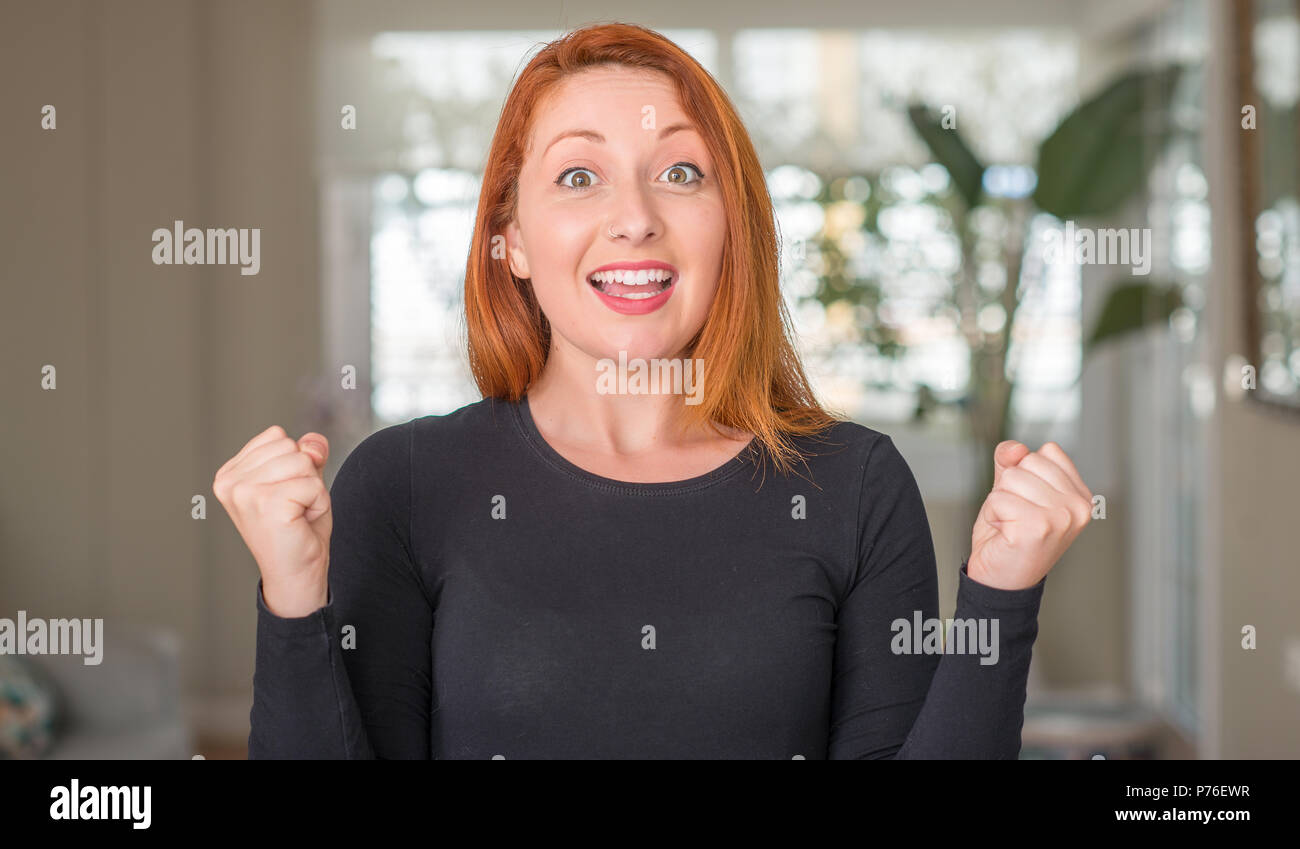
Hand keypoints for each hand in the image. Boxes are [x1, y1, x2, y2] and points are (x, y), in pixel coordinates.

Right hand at [213, 426, 331, 616]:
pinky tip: (302, 522)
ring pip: (303, 462)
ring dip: (313, 490)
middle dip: (306, 477)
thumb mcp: (303, 479)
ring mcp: (244, 492)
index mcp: (229, 473)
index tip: (285, 496)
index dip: (295, 464)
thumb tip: (313, 444)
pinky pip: (313, 484)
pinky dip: (318, 502)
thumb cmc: (298, 528)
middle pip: (291, 447)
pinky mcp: (267, 504)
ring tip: (297, 514)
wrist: (297, 575)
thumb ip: (308, 452)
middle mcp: (229, 481)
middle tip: (294, 508)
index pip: (277, 436)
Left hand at [967, 440, 1092, 590]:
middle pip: (1028, 461)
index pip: (1047, 451)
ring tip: (1010, 526)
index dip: (1025, 472)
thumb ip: (1012, 462)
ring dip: (999, 502)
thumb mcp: (1012, 490)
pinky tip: (1005, 534)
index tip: (1029, 502)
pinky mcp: (1038, 527)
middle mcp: (1079, 506)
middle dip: (1010, 487)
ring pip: (1011, 478)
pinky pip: (998, 499)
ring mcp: (1062, 517)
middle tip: (1016, 517)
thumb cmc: (1008, 535)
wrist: (1000, 581)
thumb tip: (1014, 448)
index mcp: (1081, 495)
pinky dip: (992, 515)